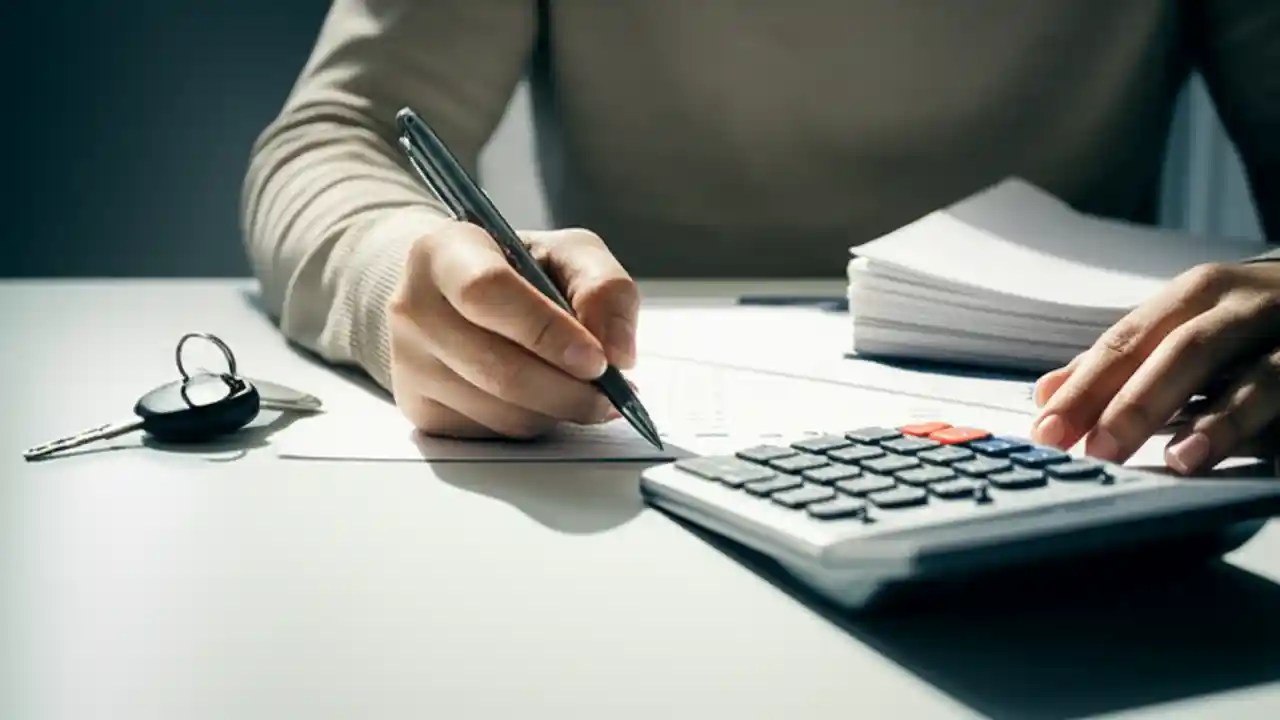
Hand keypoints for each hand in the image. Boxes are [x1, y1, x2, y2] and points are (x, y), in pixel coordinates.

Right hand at [386, 221, 638, 438]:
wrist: (453, 294)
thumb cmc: (516, 269)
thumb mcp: (568, 254)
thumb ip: (605, 288)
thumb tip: (619, 353)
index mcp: (444, 252)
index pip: (486, 293)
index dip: (547, 332)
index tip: (597, 360)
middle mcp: (414, 307)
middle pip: (498, 368)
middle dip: (569, 390)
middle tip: (611, 394)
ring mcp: (409, 364)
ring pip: (500, 412)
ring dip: (557, 411)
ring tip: (584, 392)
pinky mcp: (419, 408)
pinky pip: (491, 434)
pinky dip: (534, 424)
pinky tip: (546, 400)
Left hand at [1030, 261, 1279, 473]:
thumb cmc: (1250, 323)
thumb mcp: (1185, 327)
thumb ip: (1122, 363)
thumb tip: (1045, 394)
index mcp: (1195, 296)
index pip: (1126, 342)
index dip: (1084, 388)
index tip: (1046, 432)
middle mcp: (1244, 306)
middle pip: (1182, 352)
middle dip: (1137, 403)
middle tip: (1098, 450)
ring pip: (1259, 375)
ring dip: (1218, 419)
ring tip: (1179, 460)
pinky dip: (1273, 428)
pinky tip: (1265, 456)